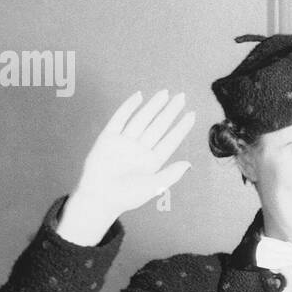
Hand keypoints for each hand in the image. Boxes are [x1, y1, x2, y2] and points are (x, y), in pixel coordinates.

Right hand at [58, 90, 196, 244]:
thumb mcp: (154, 187)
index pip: (170, 140)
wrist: (99, 198)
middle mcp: (140, 150)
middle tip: (181, 97)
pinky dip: (128, 107)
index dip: (181, 127)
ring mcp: (124, 142)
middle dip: (170, 111)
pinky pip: (119, 118)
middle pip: (158, 126)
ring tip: (165, 93)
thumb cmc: (126, 197)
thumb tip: (189, 164)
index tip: (192, 114)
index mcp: (152, 161)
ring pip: (142, 119)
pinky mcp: (108, 138)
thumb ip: (171, 174)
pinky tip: (139, 96)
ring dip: (153, 106)